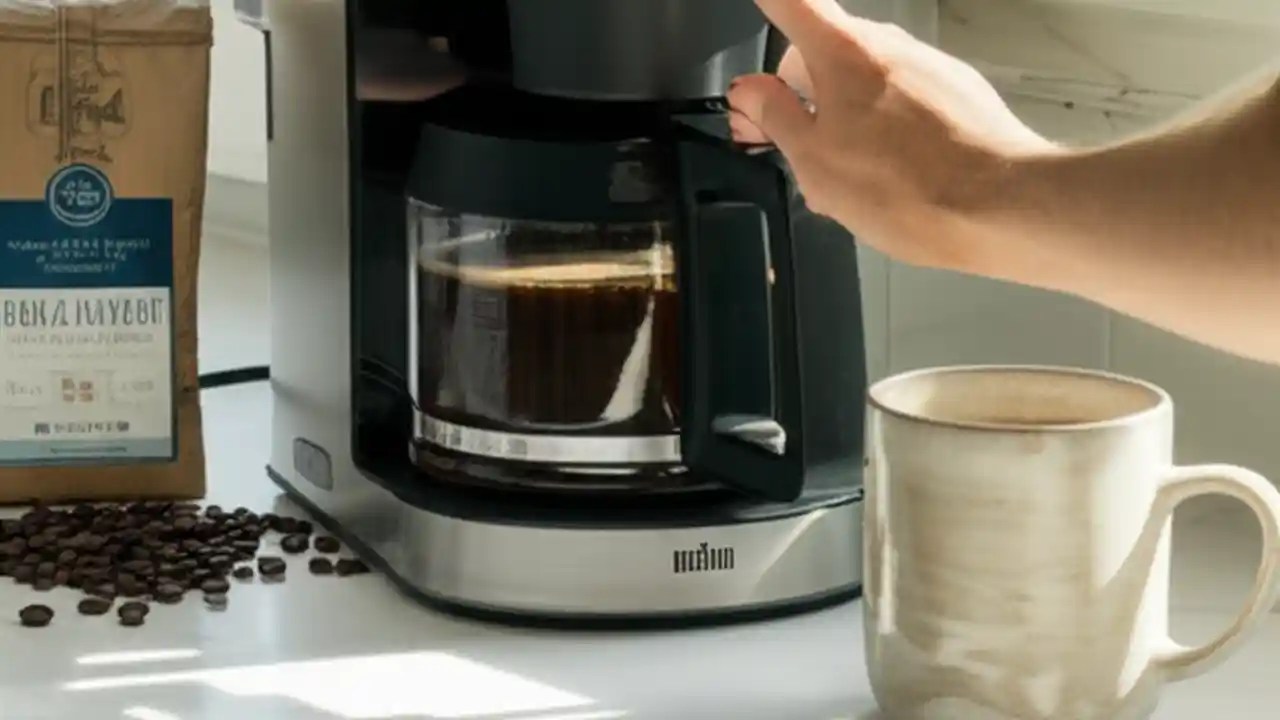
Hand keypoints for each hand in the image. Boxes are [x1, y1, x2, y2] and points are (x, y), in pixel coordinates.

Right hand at [728, 0, 1057, 275]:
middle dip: (798, 88)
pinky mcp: (958, 92)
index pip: (789, 1)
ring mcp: (927, 66)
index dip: (767, 3)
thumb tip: (750, 91)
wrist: (1002, 206)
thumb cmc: (909, 188)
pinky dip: (883, 125)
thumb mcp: (814, 161)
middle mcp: (888, 45)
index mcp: (841, 52)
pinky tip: (887, 174)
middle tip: (781, 138)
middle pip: (823, 48)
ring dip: (842, 113)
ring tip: (842, 173)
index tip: (759, 8)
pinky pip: (903, 97)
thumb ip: (775, 118)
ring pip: (864, 78)